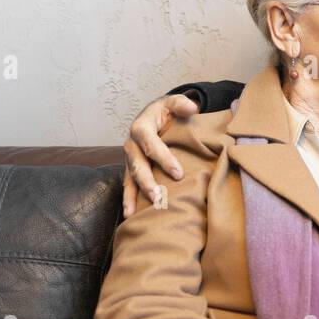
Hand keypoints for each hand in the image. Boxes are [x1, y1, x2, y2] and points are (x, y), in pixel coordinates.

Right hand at [122, 92, 199, 214]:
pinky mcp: (130, 169)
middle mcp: (131, 144)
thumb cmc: (166, 111)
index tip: (178, 173)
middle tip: (159, 196)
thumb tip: (191, 107)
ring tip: (139, 210)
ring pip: (130, 177)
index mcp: (141, 127)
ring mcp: (129, 158)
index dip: (163, 158)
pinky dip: (128, 199)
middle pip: (137, 164)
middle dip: (147, 181)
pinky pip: (127, 185)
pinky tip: (130, 215)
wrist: (154, 116)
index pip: (150, 143)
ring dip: (135, 194)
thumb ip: (181, 103)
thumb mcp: (172, 102)